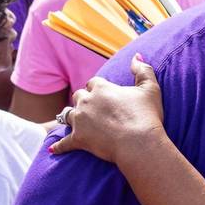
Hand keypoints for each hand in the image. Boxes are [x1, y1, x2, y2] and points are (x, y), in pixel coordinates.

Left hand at [49, 55, 163, 162]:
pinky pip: (64, 142)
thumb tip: (136, 55)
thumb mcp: (150, 88)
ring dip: (71, 117)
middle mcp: (86, 101)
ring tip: (75, 122)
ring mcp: (80, 120)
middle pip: (78, 96)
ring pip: (68, 114)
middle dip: (83, 101)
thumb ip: (143, 69)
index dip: (98, 88)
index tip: (104, 95)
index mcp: (102, 88)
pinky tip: (54, 149)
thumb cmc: (146, 116)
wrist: (139, 144)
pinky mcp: (78, 139)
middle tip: (92, 108)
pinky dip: (59, 146)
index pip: (93, 82)